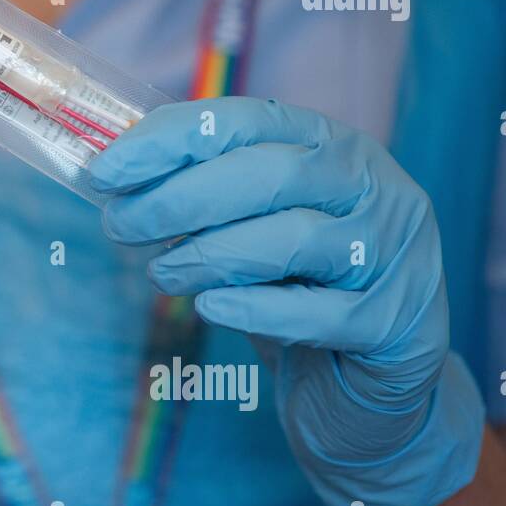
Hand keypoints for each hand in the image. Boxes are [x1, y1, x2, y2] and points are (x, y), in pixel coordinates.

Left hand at [89, 97, 483, 505]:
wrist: (363, 385)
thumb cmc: (292, 290)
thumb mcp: (248, 229)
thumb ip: (200, 196)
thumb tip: (111, 178)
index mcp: (330, 145)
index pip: (245, 121)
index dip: (168, 140)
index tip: (105, 172)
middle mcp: (373, 185)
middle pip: (269, 174)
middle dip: (178, 198)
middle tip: (120, 227)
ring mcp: (397, 251)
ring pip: (293, 239)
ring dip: (208, 255)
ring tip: (162, 276)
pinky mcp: (401, 322)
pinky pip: (322, 312)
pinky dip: (257, 309)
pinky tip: (211, 307)